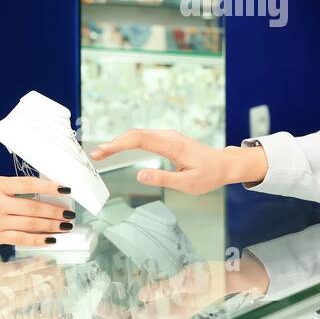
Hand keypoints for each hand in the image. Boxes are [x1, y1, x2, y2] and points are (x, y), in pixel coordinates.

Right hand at [0, 176, 74, 249]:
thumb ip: (4, 189)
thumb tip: (31, 194)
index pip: (29, 183)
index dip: (50, 186)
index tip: (66, 188)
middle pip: (34, 206)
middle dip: (56, 211)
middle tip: (70, 212)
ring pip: (31, 223)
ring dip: (52, 225)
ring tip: (66, 225)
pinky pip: (21, 238)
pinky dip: (38, 239)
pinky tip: (51, 239)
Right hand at [90, 129, 266, 193]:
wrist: (223, 165)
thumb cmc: (208, 175)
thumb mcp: (187, 183)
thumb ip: (163, 178)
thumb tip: (140, 175)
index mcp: (172, 145)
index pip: (139, 140)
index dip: (118, 144)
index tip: (103, 151)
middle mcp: (168, 136)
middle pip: (135, 134)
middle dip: (114, 143)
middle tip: (96, 154)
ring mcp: (167, 136)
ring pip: (138, 134)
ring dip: (119, 142)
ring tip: (103, 153)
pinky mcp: (167, 139)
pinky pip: (144, 137)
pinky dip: (128, 142)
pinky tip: (119, 148)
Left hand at [99, 256, 268, 318]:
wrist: (229, 279)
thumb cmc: (210, 277)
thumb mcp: (186, 279)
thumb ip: (163, 289)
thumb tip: (140, 297)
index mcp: (174, 314)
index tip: (105, 315)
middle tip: (100, 313)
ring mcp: (174, 314)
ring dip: (127, 318)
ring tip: (109, 316)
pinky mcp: (176, 308)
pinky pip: (152, 316)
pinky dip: (138, 314)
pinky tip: (131, 310)